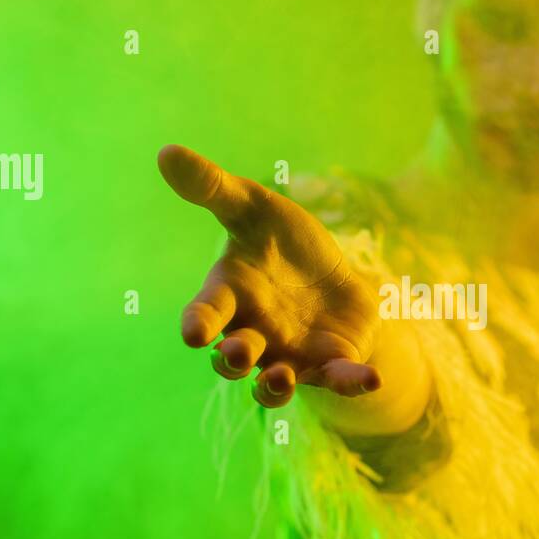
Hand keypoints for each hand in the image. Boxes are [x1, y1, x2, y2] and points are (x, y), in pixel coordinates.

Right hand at [158, 144, 382, 408]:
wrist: (329, 274)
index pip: (206, 313)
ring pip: (273, 384)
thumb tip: (165, 152)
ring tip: (281, 379)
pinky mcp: (328, 366)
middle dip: (231, 358)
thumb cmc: (281, 240)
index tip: (193, 333)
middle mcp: (253, 333)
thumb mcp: (254, 207)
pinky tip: (372, 379)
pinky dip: (353, 383)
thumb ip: (214, 188)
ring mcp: (288, 356)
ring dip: (273, 387)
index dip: (198, 323)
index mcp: (231, 296)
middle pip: (233, 357)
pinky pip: (338, 381)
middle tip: (235, 353)